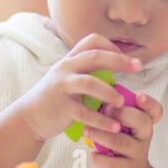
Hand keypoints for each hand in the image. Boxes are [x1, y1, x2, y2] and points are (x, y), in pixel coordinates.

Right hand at [10, 34, 141, 141]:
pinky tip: (114, 127)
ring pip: (89, 83)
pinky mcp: (62, 107)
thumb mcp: (69, 77)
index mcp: (70, 59)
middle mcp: (65, 68)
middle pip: (94, 57)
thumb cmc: (57, 97)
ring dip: (109, 92)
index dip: (112, 46)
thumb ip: (89, 71)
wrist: (30, 116)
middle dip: (119, 61)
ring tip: (122, 102)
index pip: (92, 40)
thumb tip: (118, 69)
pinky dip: (101, 120)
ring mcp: (62, 86)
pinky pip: (84, 112)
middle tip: (137, 67)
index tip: (127, 59)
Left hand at [88, 91, 162, 167]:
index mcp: (143, 123)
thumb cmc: (122, 147)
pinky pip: (113, 164)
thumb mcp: (124, 128)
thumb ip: (116, 113)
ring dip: (102, 134)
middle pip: (141, 122)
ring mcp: (136, 154)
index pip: (155, 111)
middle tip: (103, 110)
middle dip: (121, 113)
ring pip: (121, 142)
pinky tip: (92, 154)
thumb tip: (96, 93)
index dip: (150, 103)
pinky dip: (100, 159)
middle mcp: (143, 137)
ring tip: (87, 130)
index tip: (139, 96)